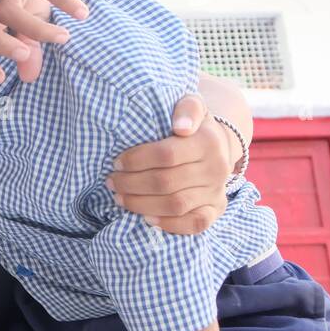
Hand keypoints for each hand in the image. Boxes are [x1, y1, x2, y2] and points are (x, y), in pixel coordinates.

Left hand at [107, 94, 240, 234]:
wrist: (217, 145)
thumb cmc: (191, 125)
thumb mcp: (191, 106)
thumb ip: (187, 108)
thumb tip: (181, 127)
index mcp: (207, 141)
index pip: (166, 155)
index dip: (136, 160)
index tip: (117, 162)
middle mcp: (216, 168)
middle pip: (166, 182)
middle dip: (131, 184)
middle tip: (112, 181)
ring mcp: (217, 191)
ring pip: (176, 204)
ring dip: (141, 204)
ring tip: (119, 198)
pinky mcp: (216, 209)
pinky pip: (195, 224)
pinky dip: (169, 225)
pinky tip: (147, 218)